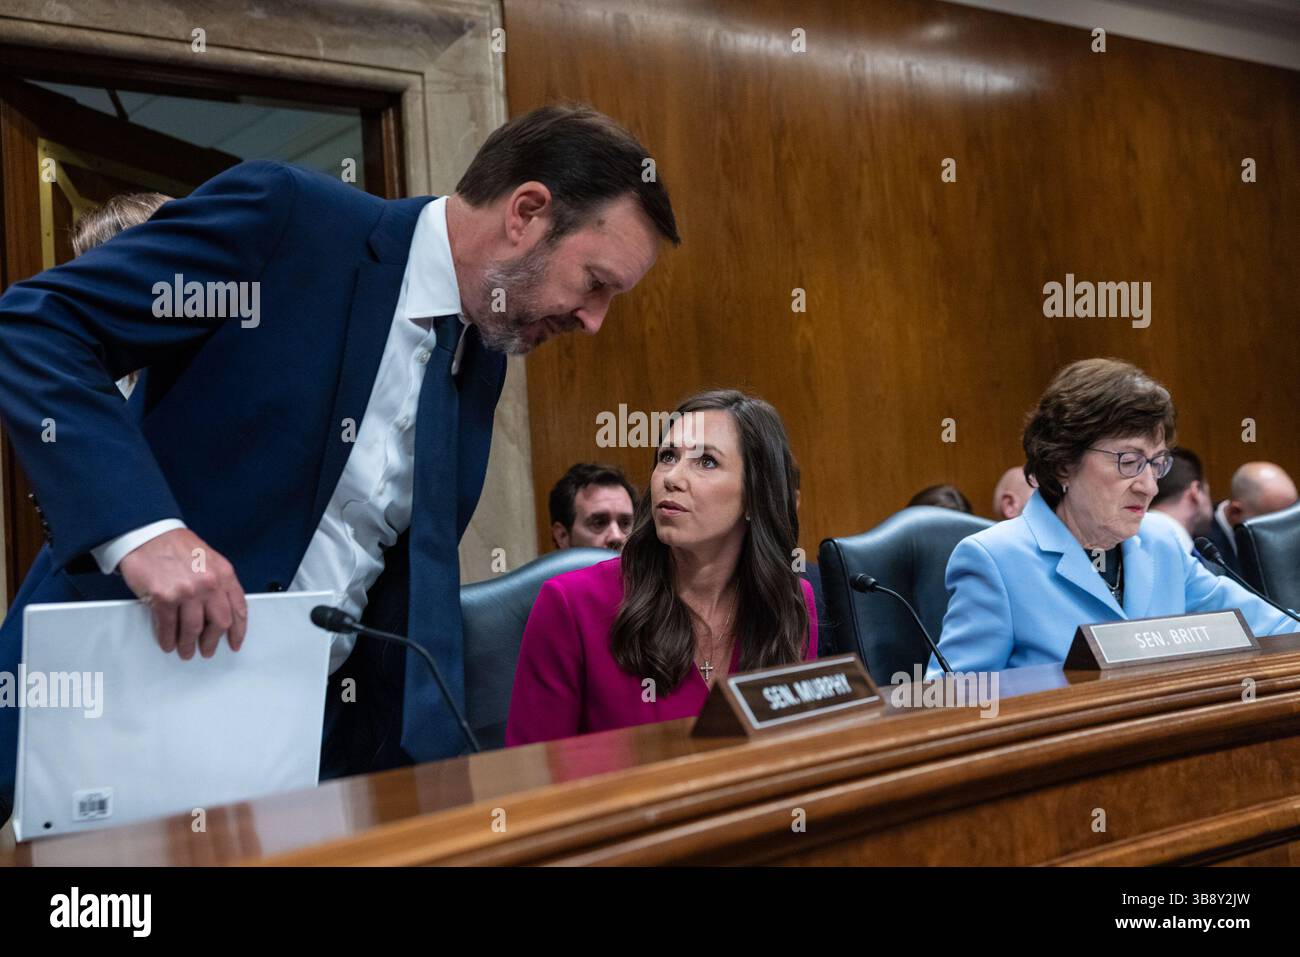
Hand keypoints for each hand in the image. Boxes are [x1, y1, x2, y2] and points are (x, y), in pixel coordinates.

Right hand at [118, 528, 247, 659]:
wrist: (148, 534)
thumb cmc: (175, 545)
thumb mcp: (209, 559)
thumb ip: (218, 582)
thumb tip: (221, 609)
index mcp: (224, 573)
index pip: (239, 609)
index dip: (238, 630)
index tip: (235, 641)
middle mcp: (209, 583)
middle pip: (219, 623)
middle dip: (213, 641)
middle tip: (208, 649)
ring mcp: (187, 592)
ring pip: (193, 629)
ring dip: (188, 644)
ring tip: (186, 650)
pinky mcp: (164, 598)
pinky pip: (168, 627)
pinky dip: (168, 639)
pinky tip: (168, 643)